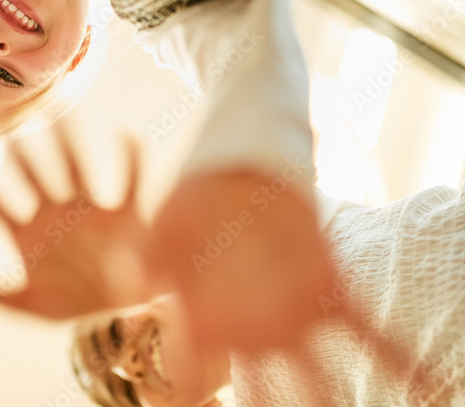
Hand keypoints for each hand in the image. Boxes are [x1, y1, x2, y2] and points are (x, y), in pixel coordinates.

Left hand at [0, 128, 149, 319]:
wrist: (123, 314)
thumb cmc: (73, 303)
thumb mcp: (25, 304)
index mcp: (27, 232)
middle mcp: (54, 212)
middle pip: (31, 171)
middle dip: (17, 148)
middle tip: (2, 117)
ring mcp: (87, 209)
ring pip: (75, 164)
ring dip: (69, 140)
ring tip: (61, 112)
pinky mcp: (125, 214)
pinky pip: (129, 178)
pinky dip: (130, 156)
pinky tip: (125, 137)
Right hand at [147, 170, 435, 405]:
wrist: (238, 176)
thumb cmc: (194, 203)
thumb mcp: (165, 221)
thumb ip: (149, 249)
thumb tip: (132, 274)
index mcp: (205, 320)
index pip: (190, 371)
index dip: (185, 397)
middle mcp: (252, 333)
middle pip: (267, 395)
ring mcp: (294, 320)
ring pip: (319, 380)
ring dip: (335, 404)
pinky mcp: (329, 295)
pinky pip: (369, 334)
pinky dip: (402, 360)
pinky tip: (430, 382)